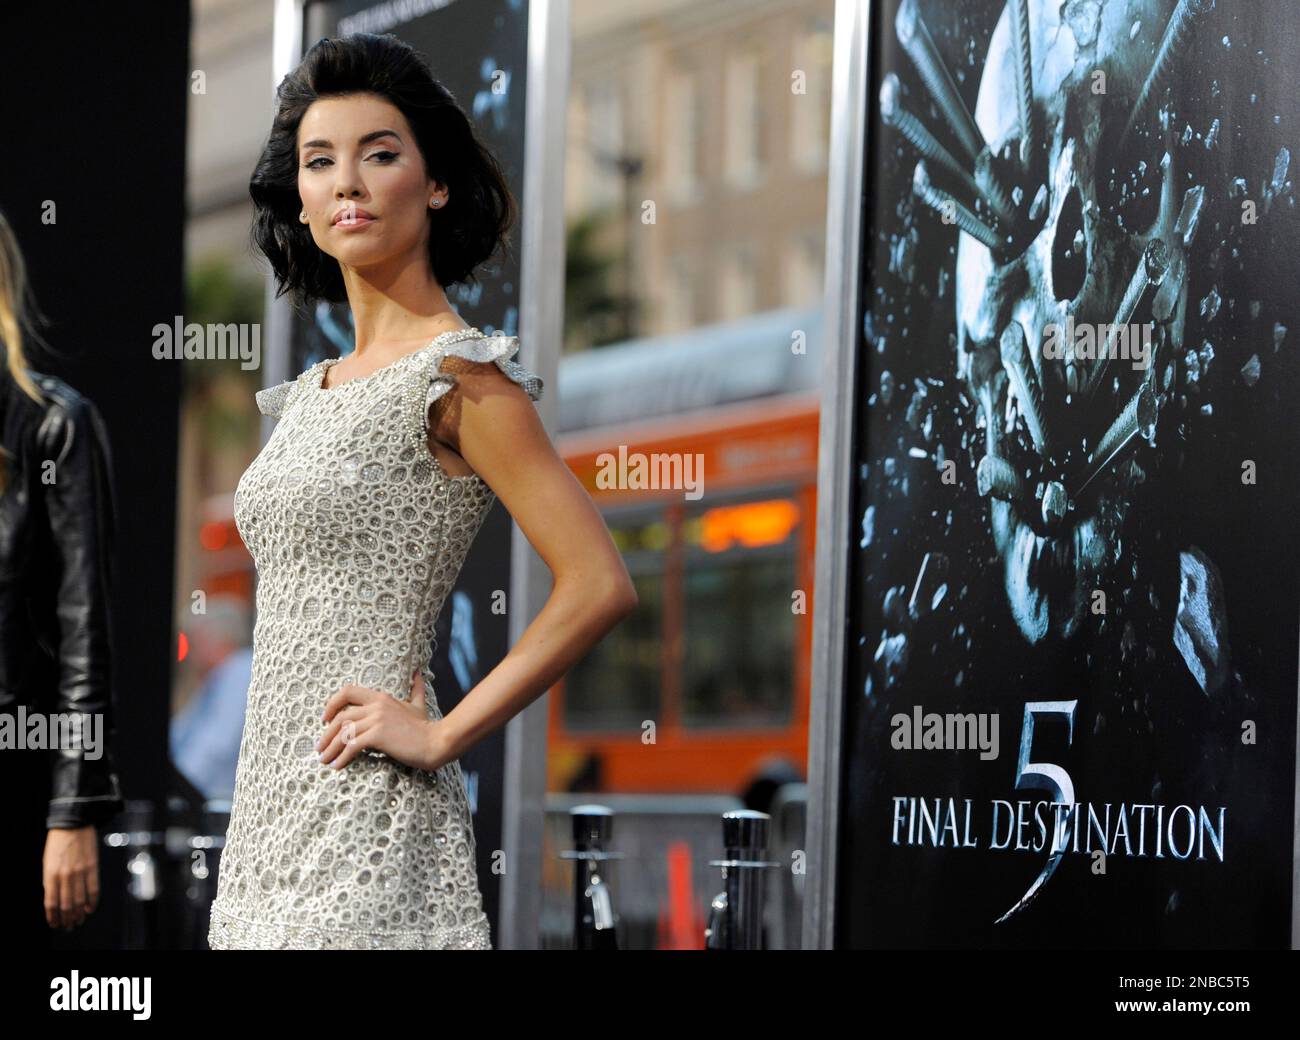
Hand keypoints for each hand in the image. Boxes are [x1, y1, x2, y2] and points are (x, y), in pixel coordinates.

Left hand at [43, 826, 99, 930]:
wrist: (73, 823)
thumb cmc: (58, 843)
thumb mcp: (47, 862)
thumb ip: (50, 880)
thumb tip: (54, 897)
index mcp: (50, 875)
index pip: (51, 903)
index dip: (53, 917)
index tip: (55, 924)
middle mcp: (64, 876)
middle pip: (66, 904)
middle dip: (67, 918)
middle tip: (68, 926)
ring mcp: (79, 872)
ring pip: (80, 900)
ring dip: (79, 913)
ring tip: (79, 921)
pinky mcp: (92, 867)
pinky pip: (94, 888)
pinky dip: (92, 901)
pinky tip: (90, 908)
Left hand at [318, 669, 453, 772]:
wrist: (436, 741)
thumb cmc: (426, 726)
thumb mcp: (418, 705)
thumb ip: (416, 689)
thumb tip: (417, 674)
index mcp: (381, 697)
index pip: (347, 692)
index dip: (332, 704)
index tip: (325, 720)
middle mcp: (376, 705)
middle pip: (340, 717)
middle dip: (326, 734)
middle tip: (320, 748)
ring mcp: (377, 720)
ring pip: (344, 733)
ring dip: (330, 748)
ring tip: (324, 760)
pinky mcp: (378, 735)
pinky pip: (352, 745)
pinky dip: (342, 757)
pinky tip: (338, 766)